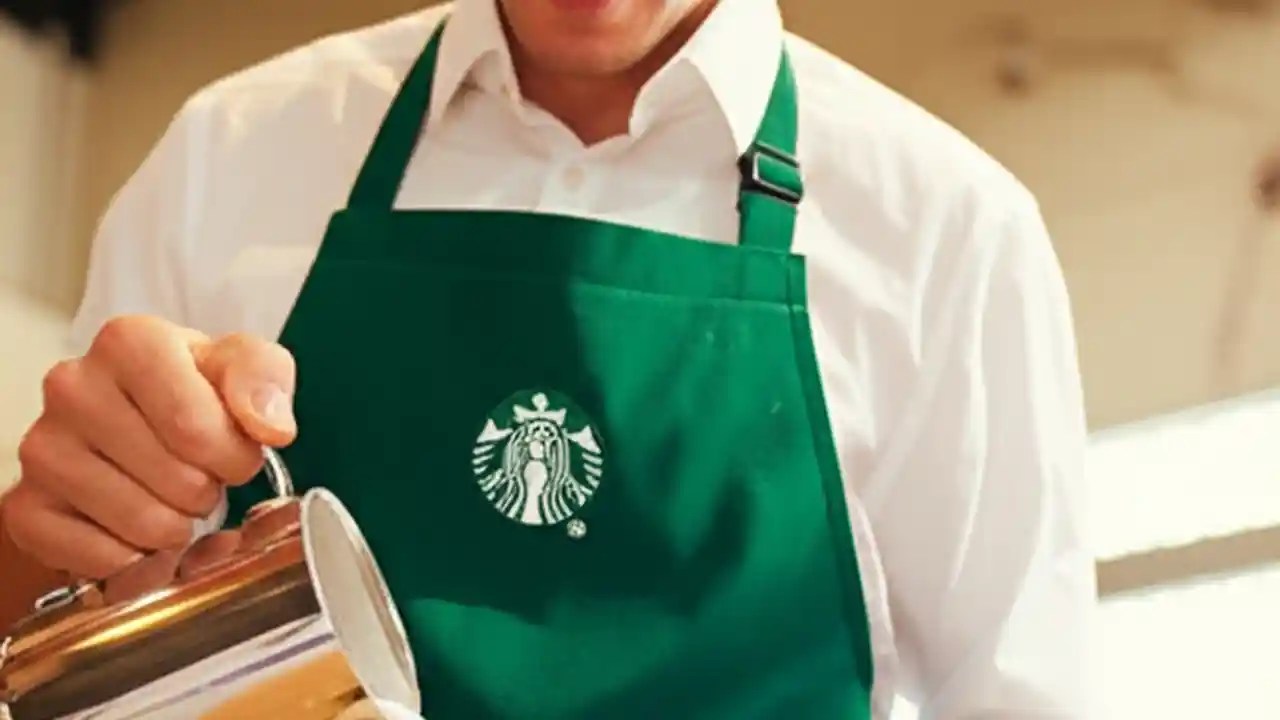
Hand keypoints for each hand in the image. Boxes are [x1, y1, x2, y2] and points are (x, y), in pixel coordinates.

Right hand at [3, 315, 296, 580]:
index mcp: (130, 343)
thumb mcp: (244, 368)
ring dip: (177, 527)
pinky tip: (137, 528)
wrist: (130, 433)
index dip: (234, 456)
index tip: (235, 452)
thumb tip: (270, 426)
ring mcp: (42, 448)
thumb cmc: (193, 394)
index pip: (196, 428)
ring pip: (144, 525)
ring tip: (171, 498)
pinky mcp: (26, 508)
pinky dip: (137, 559)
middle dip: (209, 491)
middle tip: (201, 476)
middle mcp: (73, 387)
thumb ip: (264, 381)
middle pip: (178, 479)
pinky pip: (105, 559)